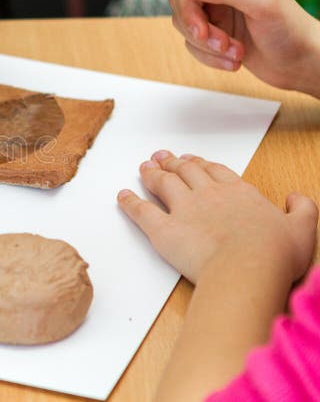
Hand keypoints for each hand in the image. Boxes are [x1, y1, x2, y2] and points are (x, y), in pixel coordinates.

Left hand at [117, 150, 316, 283]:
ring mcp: (184, 209)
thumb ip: (302, 209)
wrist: (248, 268)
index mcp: (239, 193)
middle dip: (172, 162)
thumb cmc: (275, 254)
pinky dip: (130, 202)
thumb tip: (298, 198)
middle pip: (186, 171)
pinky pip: (141, 211)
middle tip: (160, 156)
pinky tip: (122, 196)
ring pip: (163, 183)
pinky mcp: (164, 229)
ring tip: (144, 167)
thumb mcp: (302, 229)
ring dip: (152, 173)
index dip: (201, 164)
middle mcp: (208, 195)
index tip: (191, 161)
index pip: (215, 171)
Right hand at [169, 0, 319, 96]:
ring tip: (234, 52)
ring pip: (182, 24)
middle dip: (197, 29)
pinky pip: (190, 44)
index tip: (202, 30)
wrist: (300, 63)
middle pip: (179, 2)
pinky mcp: (212, 30)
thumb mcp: (262, 3)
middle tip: (221, 44)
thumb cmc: (290, 31)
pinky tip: (233, 59)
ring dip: (206, 46)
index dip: (189, 6)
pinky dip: (209, 57)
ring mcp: (215, 7)